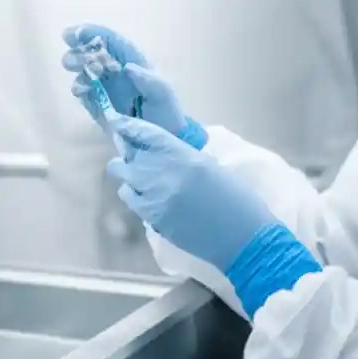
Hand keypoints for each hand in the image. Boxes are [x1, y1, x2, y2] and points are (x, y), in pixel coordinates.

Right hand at [62, 24, 205, 147]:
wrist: (161, 139)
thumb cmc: (166, 111)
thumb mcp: (163, 94)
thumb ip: (149, 80)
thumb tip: (128, 67)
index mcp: (133, 62)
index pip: (112, 41)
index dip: (93, 32)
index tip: (77, 32)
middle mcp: (116, 71)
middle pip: (92, 53)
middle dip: (79, 49)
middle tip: (72, 57)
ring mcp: (105, 88)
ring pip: (84, 71)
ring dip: (77, 67)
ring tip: (75, 70)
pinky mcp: (97, 105)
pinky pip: (84, 93)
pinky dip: (79, 89)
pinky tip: (81, 90)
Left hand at [106, 113, 273, 271]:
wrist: (241, 236)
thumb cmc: (237, 199)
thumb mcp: (211, 167)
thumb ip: (182, 157)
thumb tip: (162, 154)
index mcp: (183, 155)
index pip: (145, 134)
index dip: (127, 126)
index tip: (116, 121)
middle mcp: (163, 172)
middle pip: (129, 156)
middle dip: (129, 155)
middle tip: (136, 158)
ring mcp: (154, 196)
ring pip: (124, 178)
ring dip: (131, 176)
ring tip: (145, 181)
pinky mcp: (151, 218)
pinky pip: (130, 199)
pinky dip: (134, 195)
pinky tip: (147, 199)